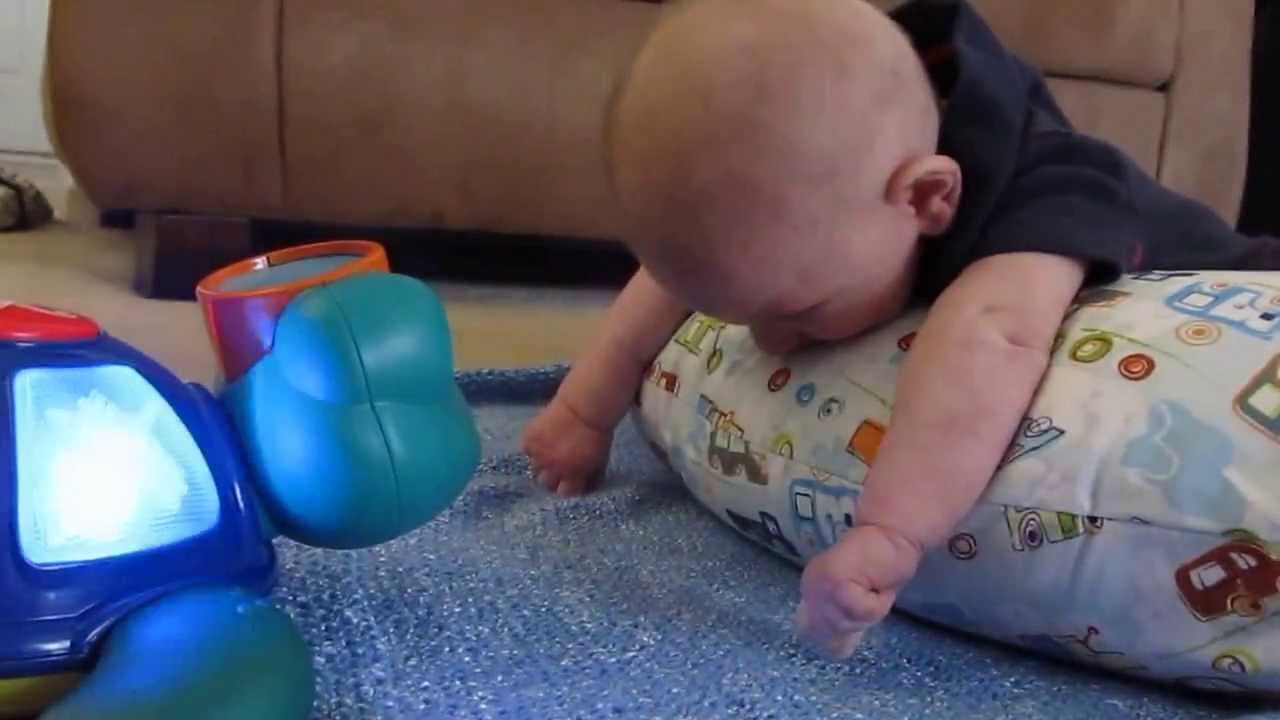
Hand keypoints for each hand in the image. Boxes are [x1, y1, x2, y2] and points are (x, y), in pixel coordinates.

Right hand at [522, 395, 613, 495]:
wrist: (584, 407)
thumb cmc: (597, 433)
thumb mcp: (598, 460)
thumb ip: (588, 475)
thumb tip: (583, 485)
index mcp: (572, 476)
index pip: (563, 493)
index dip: (565, 487)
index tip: (568, 481)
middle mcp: (553, 469)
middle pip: (545, 483)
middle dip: (551, 476)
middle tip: (556, 466)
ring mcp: (539, 455)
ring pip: (534, 467)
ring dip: (541, 462)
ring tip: (548, 451)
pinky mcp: (530, 440)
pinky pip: (526, 449)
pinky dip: (532, 446)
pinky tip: (541, 438)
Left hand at [794, 524, 922, 658]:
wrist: (893, 533)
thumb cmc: (883, 566)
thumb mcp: (860, 600)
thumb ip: (843, 617)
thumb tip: (834, 650)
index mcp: (811, 590)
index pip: (812, 633)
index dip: (837, 636)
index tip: (856, 617)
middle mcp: (809, 587)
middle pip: (832, 632)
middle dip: (858, 621)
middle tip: (871, 593)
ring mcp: (819, 584)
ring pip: (848, 624)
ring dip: (870, 611)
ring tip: (875, 586)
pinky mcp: (835, 582)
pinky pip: (861, 611)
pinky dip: (877, 602)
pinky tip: (878, 581)